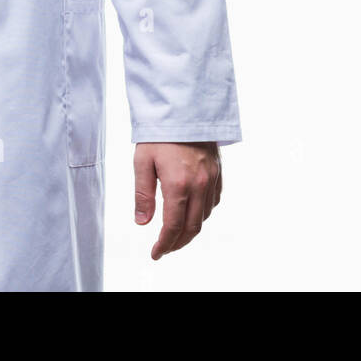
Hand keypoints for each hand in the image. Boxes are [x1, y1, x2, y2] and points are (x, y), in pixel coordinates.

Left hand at [133, 141, 222, 259]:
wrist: (185, 107)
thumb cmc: (160, 132)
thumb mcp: (143, 162)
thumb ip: (143, 194)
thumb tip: (142, 222)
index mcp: (178, 184)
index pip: (173, 226)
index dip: (164, 245)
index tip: (155, 253)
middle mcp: (199, 185)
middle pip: (192, 227)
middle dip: (177, 243)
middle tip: (165, 248)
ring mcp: (211, 179)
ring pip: (205, 216)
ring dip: (191, 230)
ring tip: (176, 234)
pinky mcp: (217, 171)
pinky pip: (214, 201)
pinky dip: (204, 213)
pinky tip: (193, 213)